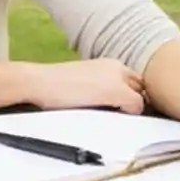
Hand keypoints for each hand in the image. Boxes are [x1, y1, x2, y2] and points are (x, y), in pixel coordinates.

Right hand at [24, 59, 145, 113]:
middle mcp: (115, 66)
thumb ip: (99, 87)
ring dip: (131, 107)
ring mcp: (117, 78)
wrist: (39, 82)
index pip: (132, 79)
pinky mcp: (117, 90)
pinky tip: (111, 116)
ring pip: (140, 95)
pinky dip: (129, 114)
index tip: (122, 107)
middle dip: (135, 100)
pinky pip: (136, 105)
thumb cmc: (52, 85)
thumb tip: (109, 102)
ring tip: (115, 116)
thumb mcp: (81, 81)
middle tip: (122, 114)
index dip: (130, 94)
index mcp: (107, 64)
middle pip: (140, 86)